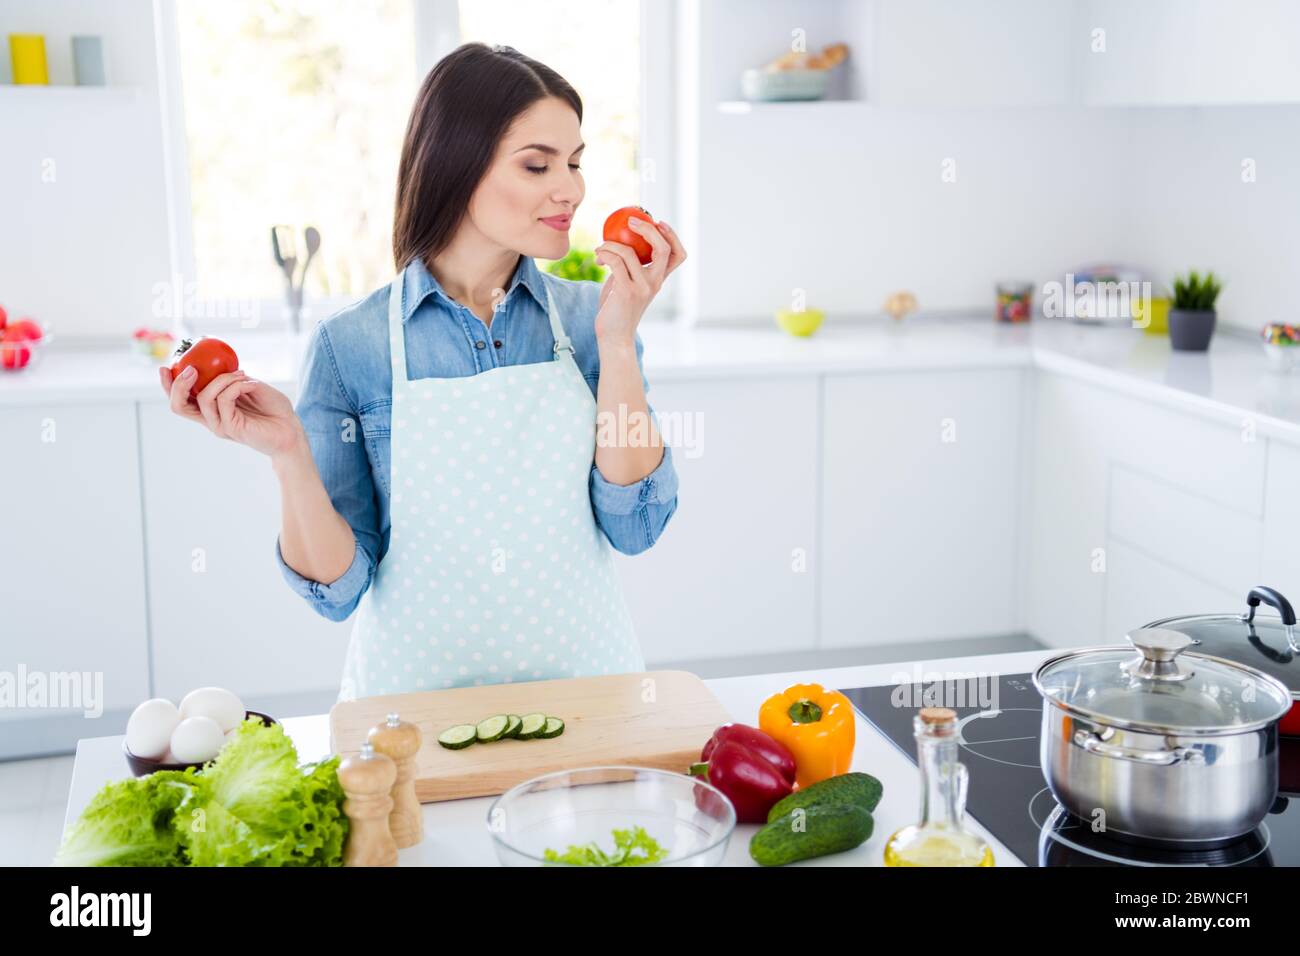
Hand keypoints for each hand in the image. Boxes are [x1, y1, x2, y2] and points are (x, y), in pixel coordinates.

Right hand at [160, 364, 304, 458]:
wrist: (292, 431)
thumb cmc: (274, 409)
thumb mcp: (252, 386)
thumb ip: (234, 379)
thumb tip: (221, 365)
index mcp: (212, 409)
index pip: (182, 399)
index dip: (169, 385)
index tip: (166, 366)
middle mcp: (212, 419)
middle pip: (179, 405)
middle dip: (178, 385)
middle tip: (191, 369)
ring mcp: (220, 425)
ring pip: (203, 398)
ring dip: (220, 379)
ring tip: (241, 374)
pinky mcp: (231, 428)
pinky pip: (224, 400)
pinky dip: (234, 386)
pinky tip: (249, 384)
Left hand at [593, 218, 686, 342]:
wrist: (613, 337)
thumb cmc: (616, 310)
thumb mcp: (626, 284)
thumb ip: (628, 266)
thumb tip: (617, 241)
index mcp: (658, 279)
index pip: (678, 255)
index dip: (672, 235)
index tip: (658, 222)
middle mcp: (655, 282)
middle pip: (664, 248)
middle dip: (649, 229)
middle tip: (631, 221)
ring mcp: (642, 288)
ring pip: (630, 252)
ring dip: (611, 244)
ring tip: (601, 248)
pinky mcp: (626, 292)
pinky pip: (616, 263)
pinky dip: (605, 254)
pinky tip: (598, 256)